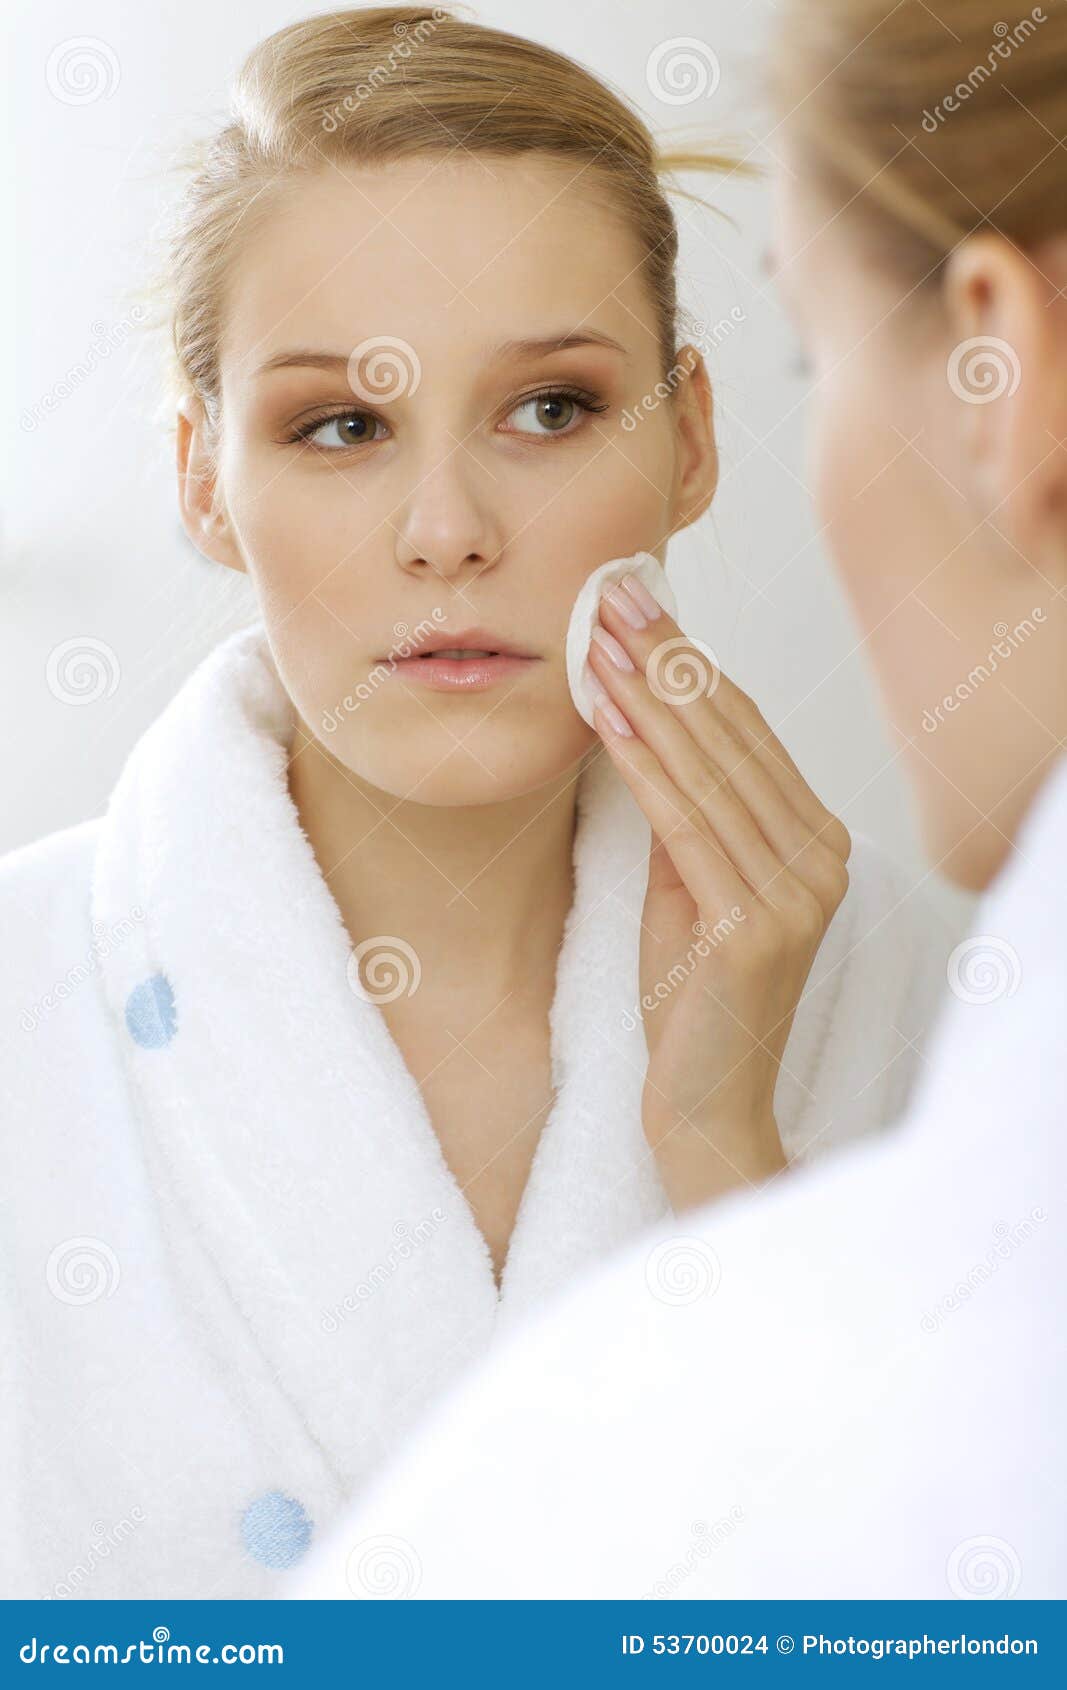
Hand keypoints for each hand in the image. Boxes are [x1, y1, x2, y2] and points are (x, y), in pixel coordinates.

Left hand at [586, 569, 851, 1213]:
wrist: (705, 1108)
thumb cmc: (688, 999)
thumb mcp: (691, 888)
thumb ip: (688, 817)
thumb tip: (649, 728)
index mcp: (817, 841)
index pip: (748, 731)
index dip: (692, 662)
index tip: (639, 604)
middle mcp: (822, 859)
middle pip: (732, 737)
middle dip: (668, 660)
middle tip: (613, 593)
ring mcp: (797, 893)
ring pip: (709, 771)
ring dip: (649, 697)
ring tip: (600, 636)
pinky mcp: (756, 928)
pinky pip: (687, 827)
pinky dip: (645, 766)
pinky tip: (610, 716)